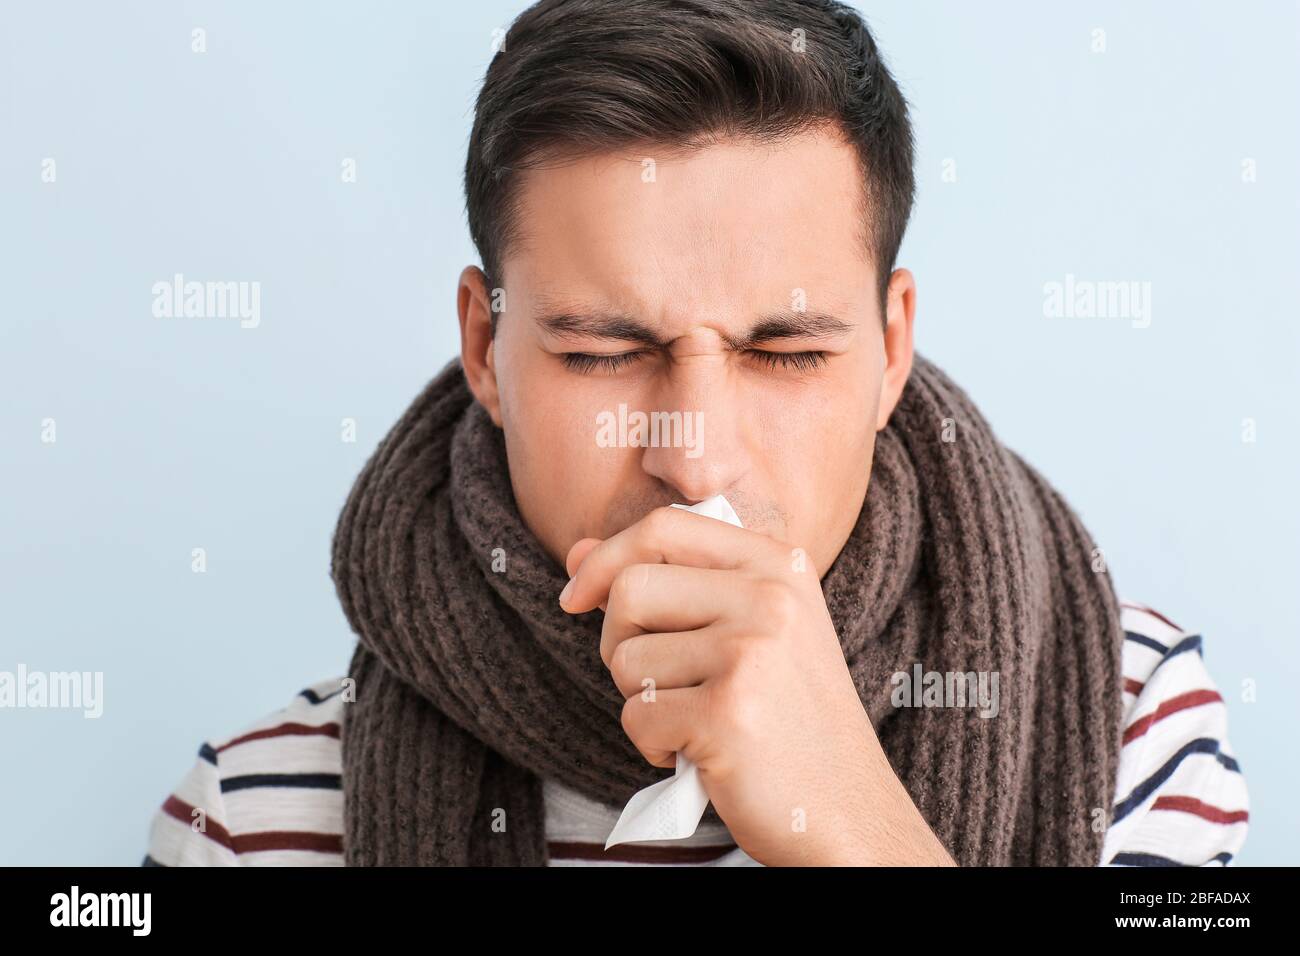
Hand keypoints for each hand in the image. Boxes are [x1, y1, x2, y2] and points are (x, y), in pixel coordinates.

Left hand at [559, 505, 954, 865]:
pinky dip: (653, 745)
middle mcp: (769, 597)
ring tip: (696, 720)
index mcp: (779, 564)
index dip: (605, 558)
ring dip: (641, 700)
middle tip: (657, 681)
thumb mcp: (746, 630)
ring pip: (626, 657)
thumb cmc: (788, 717)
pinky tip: (702, 754)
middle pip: (630, 588)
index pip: (664, 527)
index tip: (576, 597)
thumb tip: (576, 551)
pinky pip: (636, 715)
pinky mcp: (728, 713)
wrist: (845, 809)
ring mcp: (751, 652)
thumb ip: (666, 582)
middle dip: (617, 641)